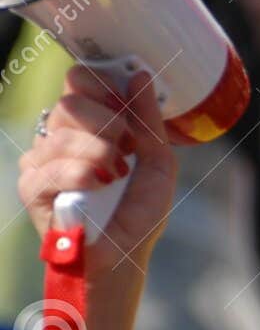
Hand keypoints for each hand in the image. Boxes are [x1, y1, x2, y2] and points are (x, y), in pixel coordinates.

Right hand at [18, 66, 178, 278]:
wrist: (125, 254)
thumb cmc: (138, 210)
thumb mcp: (158, 160)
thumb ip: (148, 119)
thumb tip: (139, 75)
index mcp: (88, 125)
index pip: (79, 81)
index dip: (102, 86)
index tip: (124, 106)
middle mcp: (60, 137)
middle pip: (70, 102)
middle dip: (107, 123)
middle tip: (124, 149)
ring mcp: (42, 162)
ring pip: (62, 135)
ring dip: (100, 153)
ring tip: (115, 175)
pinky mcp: (32, 189)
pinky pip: (51, 169)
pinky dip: (82, 175)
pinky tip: (98, 185)